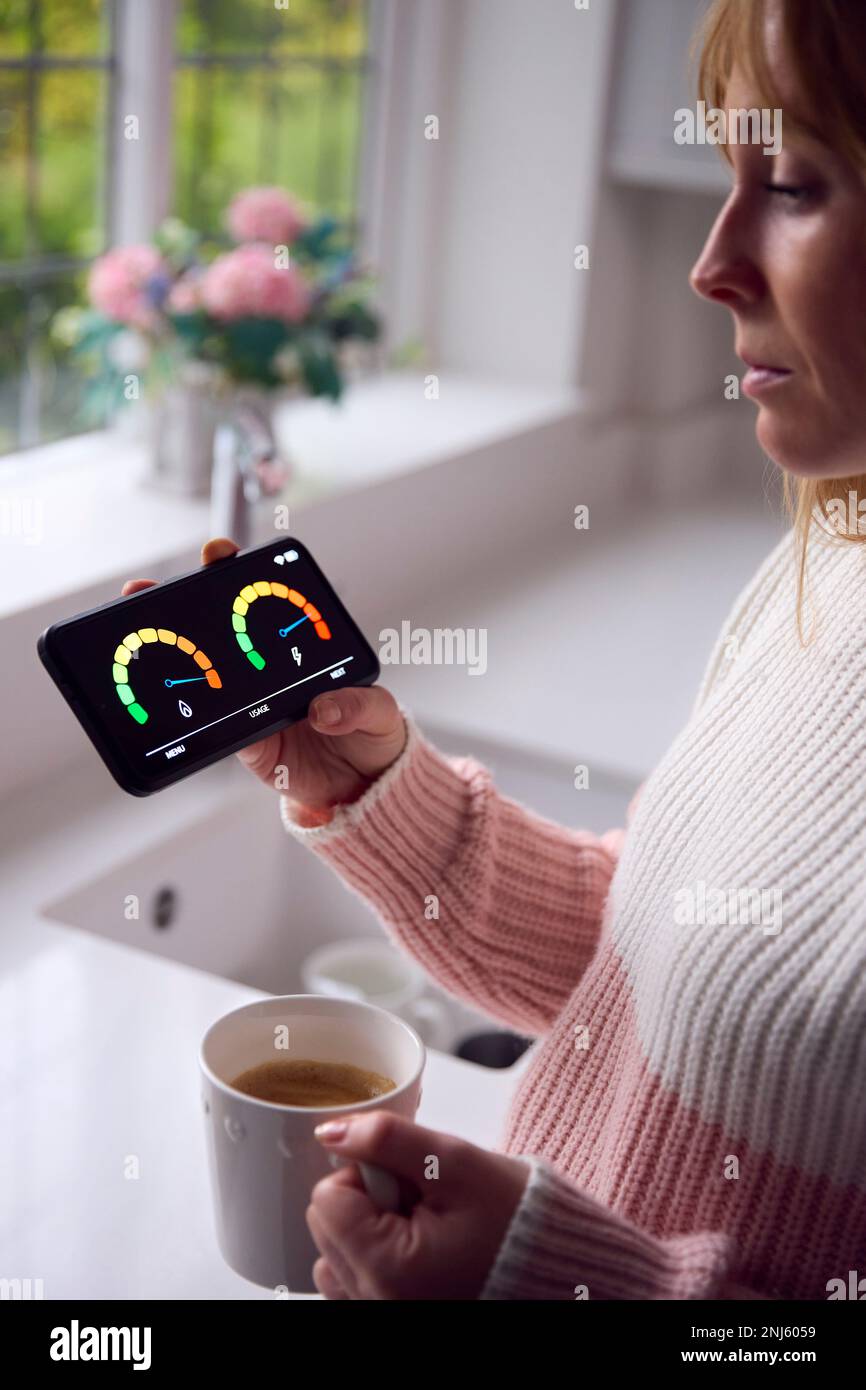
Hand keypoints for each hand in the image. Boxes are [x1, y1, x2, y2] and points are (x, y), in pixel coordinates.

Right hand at [121, 537, 406, 812]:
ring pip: (206, 676)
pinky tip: (167, 706)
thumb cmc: (373, 736)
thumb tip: (324, 709)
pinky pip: (215, 733)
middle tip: (148, 588)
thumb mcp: (380, 711)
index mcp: (300, 651)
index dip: (239, 575)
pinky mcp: (247, 746)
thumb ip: (357, 704)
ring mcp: (251, 707)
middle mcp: (268, 673)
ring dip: (172, 655)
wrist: (364, 788)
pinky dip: (191, 721)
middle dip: (180, 605)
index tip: (220, 555)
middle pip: (220, 633)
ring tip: (139, 634)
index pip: (266, 604)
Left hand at [306, 1110, 530, 1299]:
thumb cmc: (517, 1221)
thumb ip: (387, 1139)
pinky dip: (372, 1259)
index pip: (328, 1198)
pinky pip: (350, 1283)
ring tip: (424, 1227)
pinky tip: (416, 1250)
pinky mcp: (386, 1316)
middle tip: (424, 1202)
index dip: (367, 1173)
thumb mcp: (455, 1162)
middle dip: (368, 1201)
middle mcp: (376, 1304)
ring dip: (366, 1231)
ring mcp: (379, 1315)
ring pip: (332, 1256)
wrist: (557, 1268)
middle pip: (326, 1226)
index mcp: (388, 1269)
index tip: (411, 1180)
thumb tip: (331, 1132)